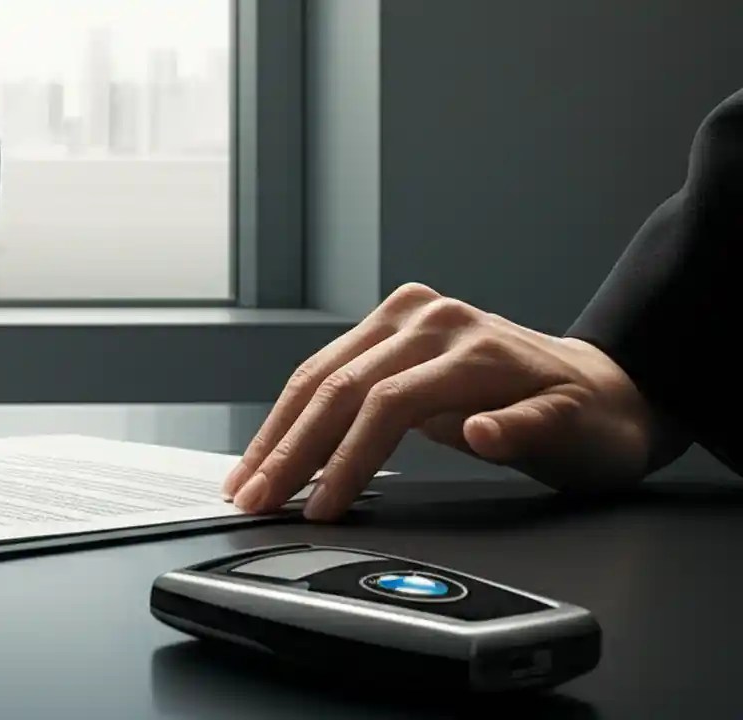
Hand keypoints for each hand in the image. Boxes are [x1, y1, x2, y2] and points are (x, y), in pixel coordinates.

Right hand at [223, 283, 666, 521]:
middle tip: (253, 498)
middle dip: (289, 449)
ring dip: (277, 432)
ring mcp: (405, 317)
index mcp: (470, 346)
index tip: (318, 507)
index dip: (344, 458)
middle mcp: (429, 318)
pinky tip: (271, 446)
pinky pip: (328, 370)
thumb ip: (527, 430)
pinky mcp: (388, 327)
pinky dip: (294, 413)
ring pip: (320, 374)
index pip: (385, 402)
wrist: (595, 387)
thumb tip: (480, 430)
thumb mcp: (574, 434)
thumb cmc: (585, 420)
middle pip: (339, 385)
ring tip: (243, 479)